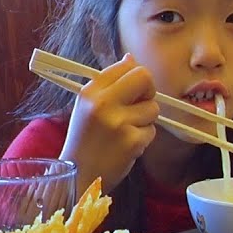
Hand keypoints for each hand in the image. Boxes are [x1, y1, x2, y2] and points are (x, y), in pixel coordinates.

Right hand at [60, 54, 159, 192]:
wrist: (79, 174)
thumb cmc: (85, 139)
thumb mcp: (88, 106)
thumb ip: (110, 83)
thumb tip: (131, 58)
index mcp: (90, 91)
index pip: (124, 66)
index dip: (134, 76)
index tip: (131, 90)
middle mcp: (102, 103)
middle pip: (144, 78)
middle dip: (148, 91)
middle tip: (138, 105)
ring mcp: (118, 122)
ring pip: (152, 108)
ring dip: (145, 120)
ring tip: (126, 131)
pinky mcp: (132, 141)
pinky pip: (152, 131)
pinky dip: (143, 138)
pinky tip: (126, 146)